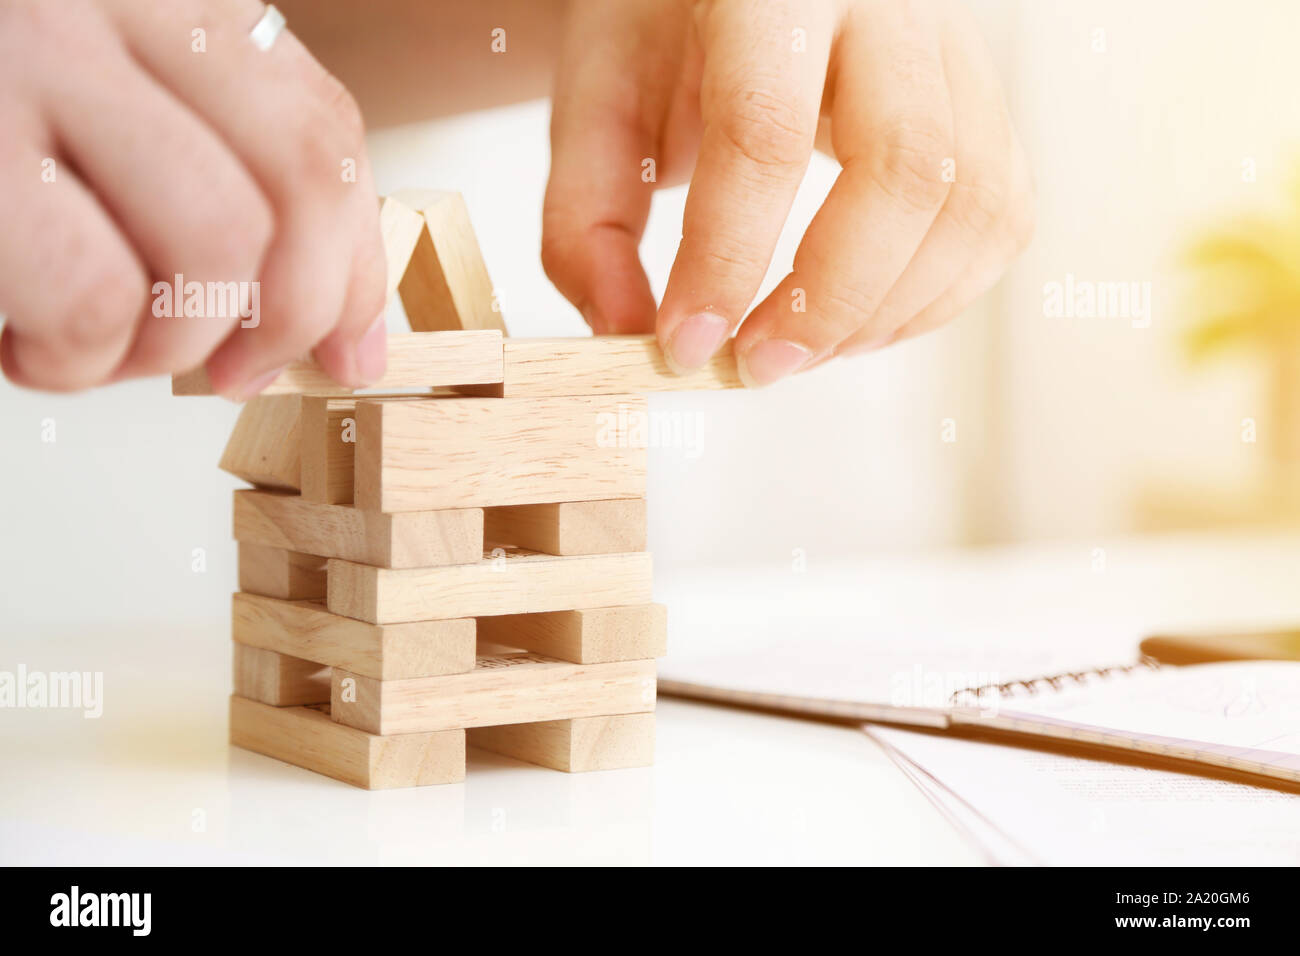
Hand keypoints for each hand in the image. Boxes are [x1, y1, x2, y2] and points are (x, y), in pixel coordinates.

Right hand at [0, 0, 386, 396]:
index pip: (320, 127)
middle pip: (299, 180)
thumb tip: (346, 327)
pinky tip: (17, 350)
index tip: (351, 349)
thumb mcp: (89, 109)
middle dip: (284, 314)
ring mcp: (15, 54)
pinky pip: (89, 286)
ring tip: (80, 347)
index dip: (354, 263)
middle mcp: (96, 0)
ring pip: (212, 239)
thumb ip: (206, 172)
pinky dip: (74, 353)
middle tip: (221, 369)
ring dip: (163, 341)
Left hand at [542, 0, 1033, 385]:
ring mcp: (954, 53)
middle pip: (905, 171)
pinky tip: (859, 320)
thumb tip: (624, 335)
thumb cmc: (666, 29)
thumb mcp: (599, 99)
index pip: (765, 134)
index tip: (685, 345)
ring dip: (887, 313)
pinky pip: (999, 217)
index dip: (726, 261)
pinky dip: (934, 297)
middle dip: (830, 301)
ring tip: (803, 349)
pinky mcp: (987, 103)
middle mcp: (887, 4)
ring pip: (972, 204)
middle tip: (757, 365)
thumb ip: (589, 220)